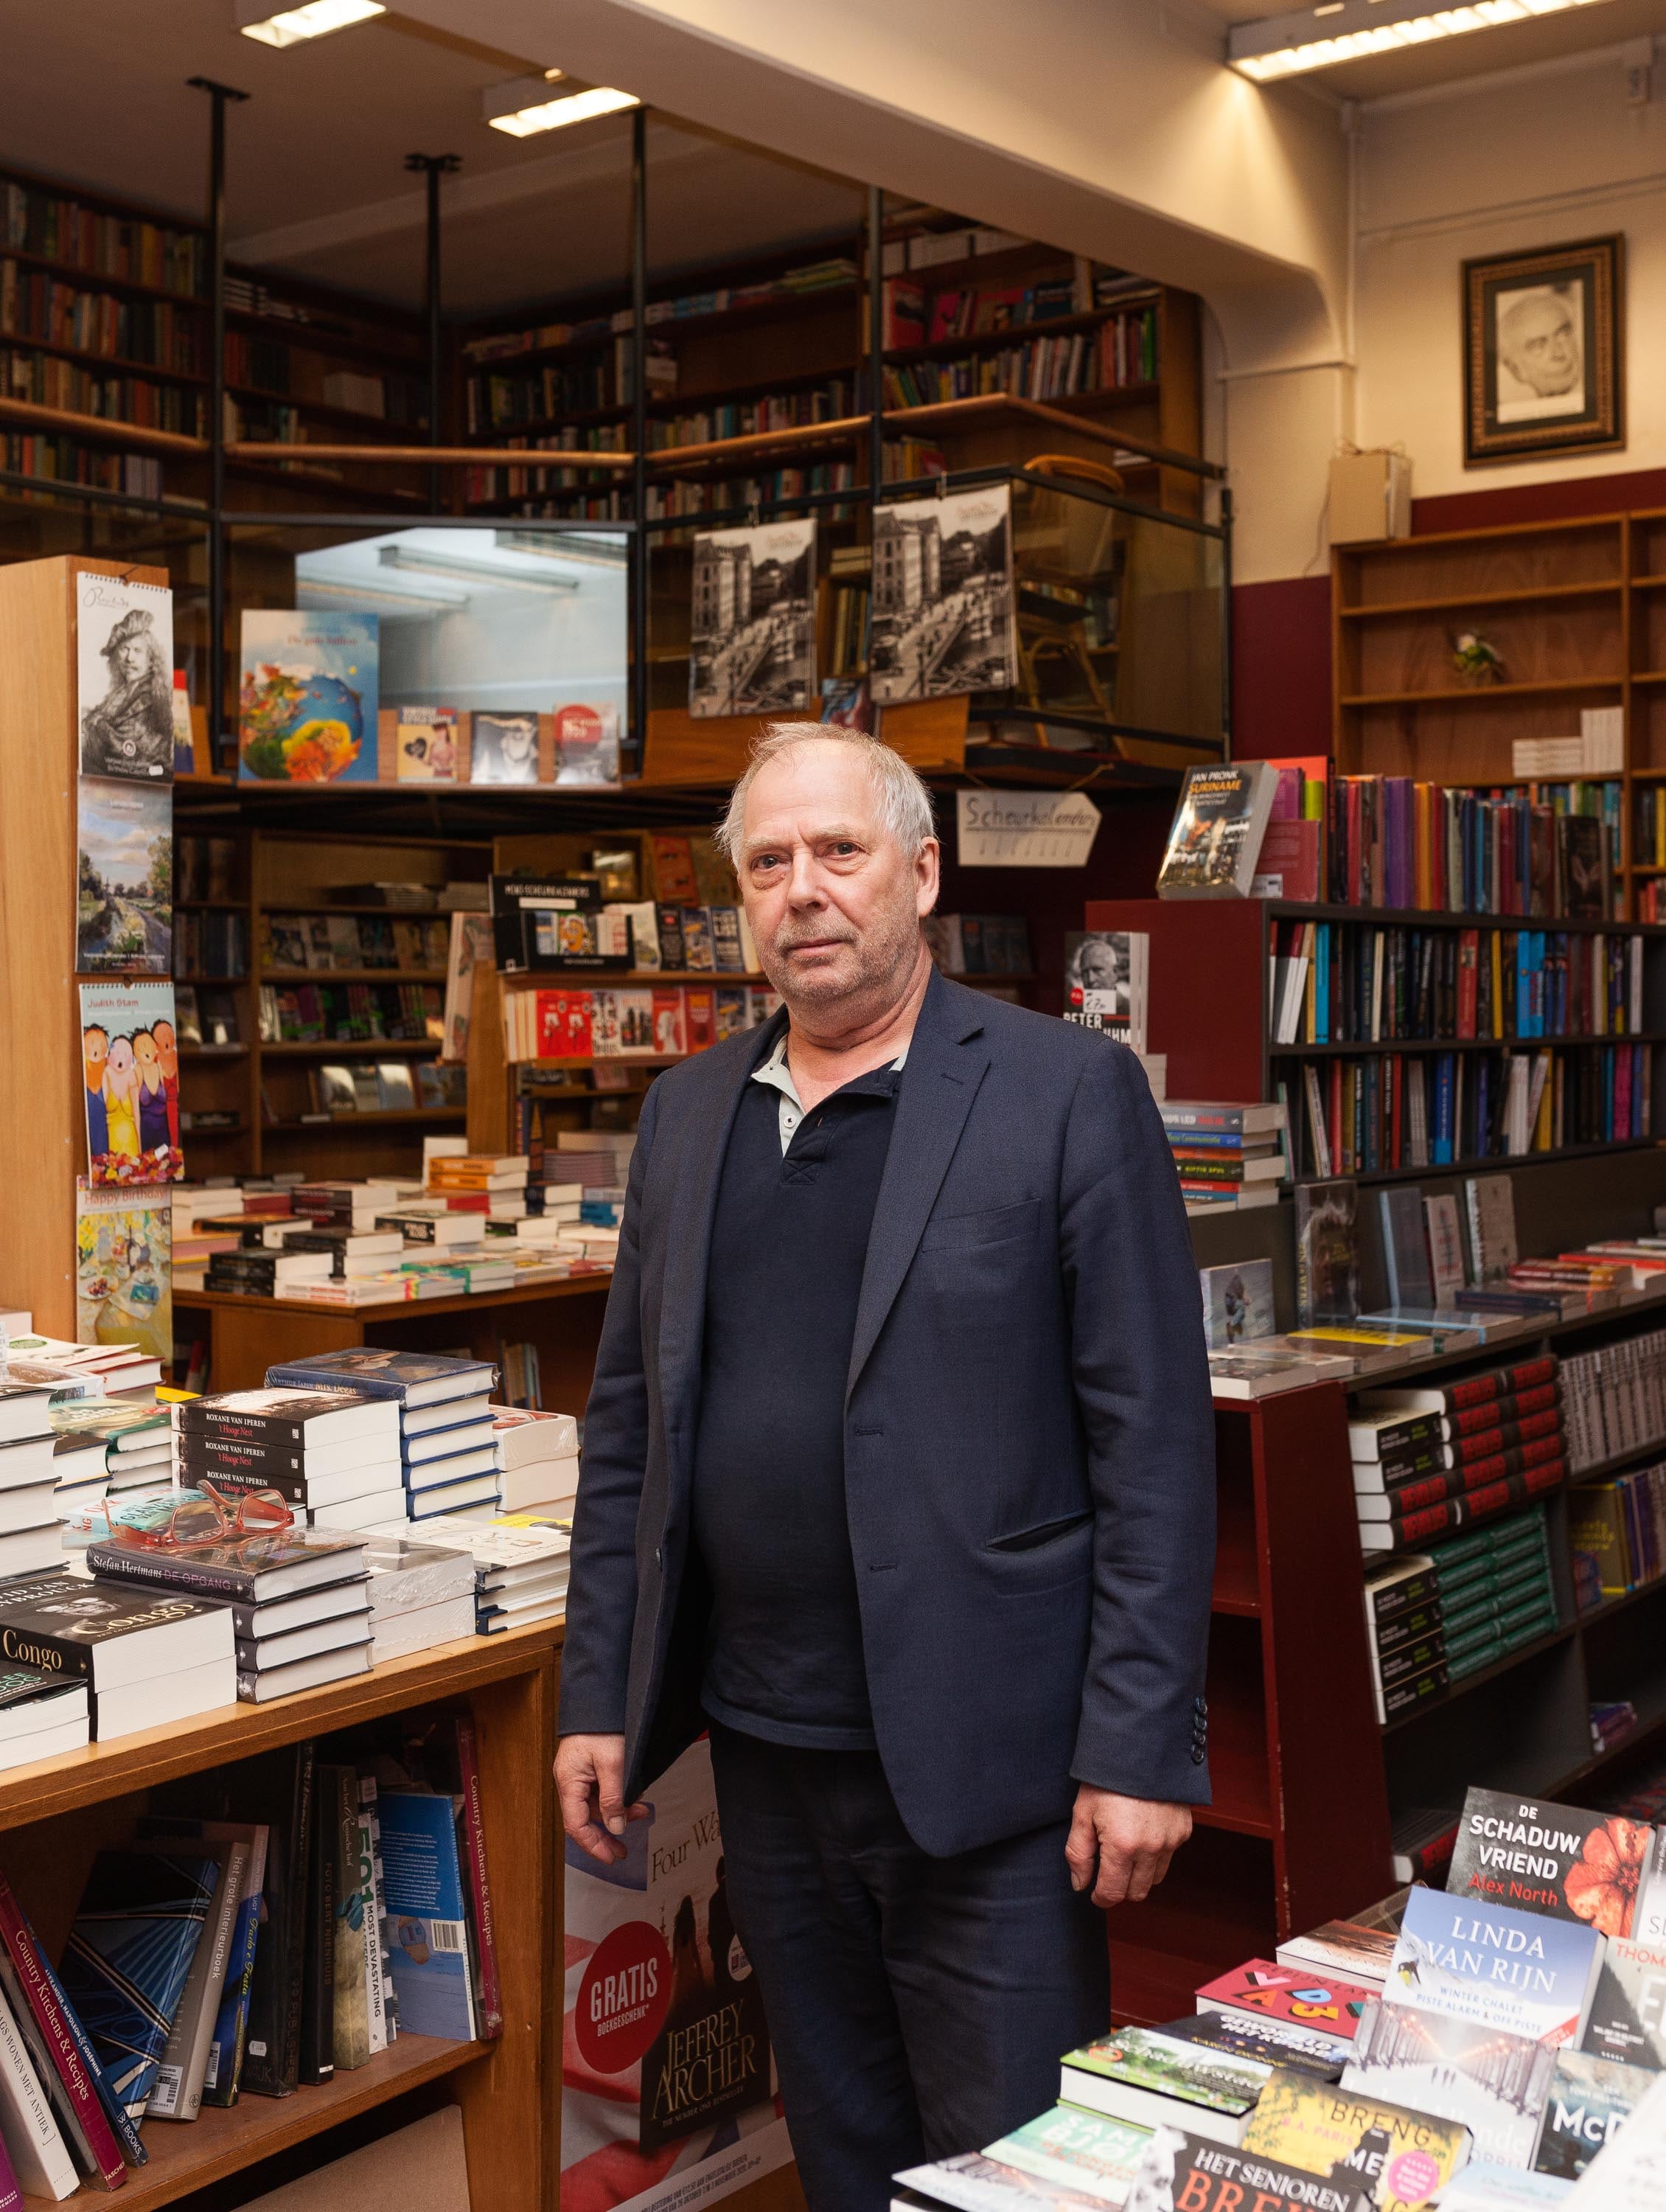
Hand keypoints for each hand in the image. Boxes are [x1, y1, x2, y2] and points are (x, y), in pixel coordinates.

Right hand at [556, 1732, 648, 1865]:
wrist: (601, 1697)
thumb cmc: (603, 1726)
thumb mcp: (613, 1762)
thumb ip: (613, 1797)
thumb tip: (615, 1828)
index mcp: (568, 1782)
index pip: (576, 1825)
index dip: (593, 1845)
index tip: (612, 1857)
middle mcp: (569, 1781)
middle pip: (585, 1818)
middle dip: (607, 1834)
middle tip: (625, 1851)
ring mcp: (578, 1774)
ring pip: (596, 1805)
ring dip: (617, 1813)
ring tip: (642, 1813)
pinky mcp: (588, 1767)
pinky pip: (600, 1791)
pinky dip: (617, 1798)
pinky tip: (634, 1799)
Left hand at [1066, 1788, 1191, 1908]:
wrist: (1140, 1747)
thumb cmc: (1106, 1779)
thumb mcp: (1082, 1813)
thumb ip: (1078, 1853)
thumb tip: (1080, 1884)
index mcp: (1122, 1846)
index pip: (1113, 1893)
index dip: (1101, 1897)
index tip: (1094, 1892)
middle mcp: (1151, 1849)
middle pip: (1137, 1892)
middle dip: (1120, 1888)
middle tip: (1108, 1871)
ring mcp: (1171, 1841)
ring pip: (1155, 1879)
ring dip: (1139, 1875)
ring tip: (1125, 1853)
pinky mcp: (1184, 1831)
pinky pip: (1169, 1857)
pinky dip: (1156, 1856)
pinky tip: (1142, 1836)